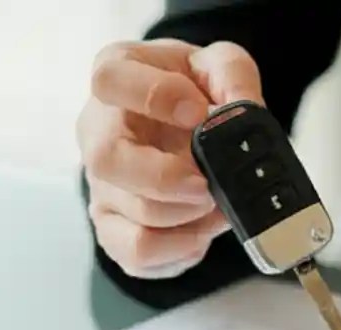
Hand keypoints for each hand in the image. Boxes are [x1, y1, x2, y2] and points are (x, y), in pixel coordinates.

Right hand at [77, 39, 263, 277]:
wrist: (183, 126)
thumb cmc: (192, 92)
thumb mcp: (218, 65)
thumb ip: (232, 75)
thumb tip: (242, 110)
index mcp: (117, 78)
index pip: (109, 79)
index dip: (156, 97)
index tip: (198, 113)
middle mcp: (97, 131)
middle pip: (107, 160)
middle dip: (166, 180)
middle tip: (207, 185)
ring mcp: (102, 184)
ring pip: (130, 217)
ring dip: (186, 221)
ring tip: (217, 206)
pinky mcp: (113, 226)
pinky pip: (136, 253)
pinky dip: (180, 251)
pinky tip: (201, 230)